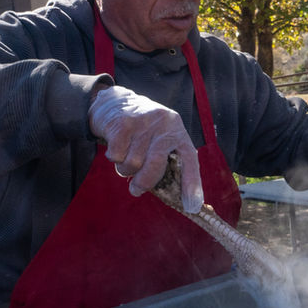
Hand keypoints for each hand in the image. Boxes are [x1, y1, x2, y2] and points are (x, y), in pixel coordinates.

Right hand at [88, 86, 202, 212]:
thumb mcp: (158, 139)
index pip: (190, 159)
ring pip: (133, 163)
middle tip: (137, 190)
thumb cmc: (141, 131)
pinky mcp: (123, 122)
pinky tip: (116, 148)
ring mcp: (144, 122)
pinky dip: (114, 158)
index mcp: (178, 132)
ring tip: (125, 159)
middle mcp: (165, 125)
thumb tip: (170, 194)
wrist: (115, 102)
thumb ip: (164, 160)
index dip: (192, 183)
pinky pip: (116, 155)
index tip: (193, 205)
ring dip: (126, 169)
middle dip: (145, 182)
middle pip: (156, 164)